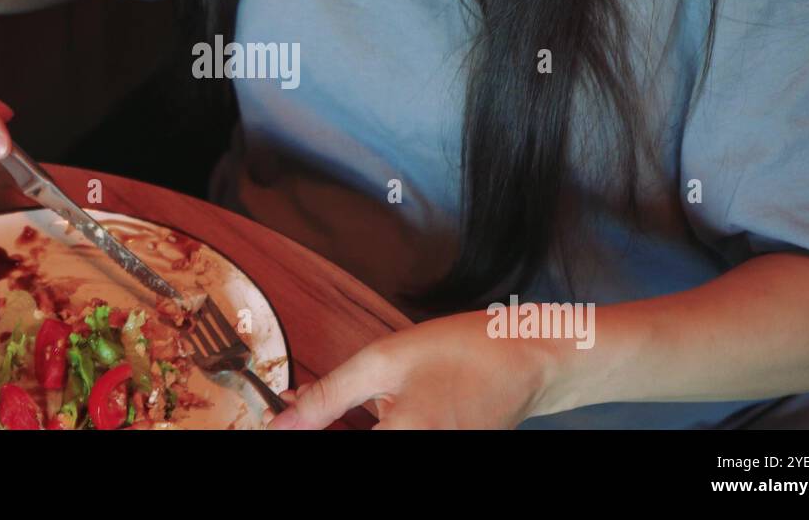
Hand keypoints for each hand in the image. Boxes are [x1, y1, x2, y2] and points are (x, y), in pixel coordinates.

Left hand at [267, 311, 556, 428]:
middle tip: (304, 409)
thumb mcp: (383, 362)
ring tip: (348, 402)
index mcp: (403, 438)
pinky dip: (375, 430)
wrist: (527, 360)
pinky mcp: (443, 452)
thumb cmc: (462, 352)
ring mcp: (437, 455)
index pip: (336, 448)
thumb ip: (327, 397)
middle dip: (328, 428)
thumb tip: (281, 422)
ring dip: (349, 429)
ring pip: (373, 443)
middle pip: (355, 448)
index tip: (285, 422)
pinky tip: (374, 410)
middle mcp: (422, 454)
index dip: (305, 433)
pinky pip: (397, 443)